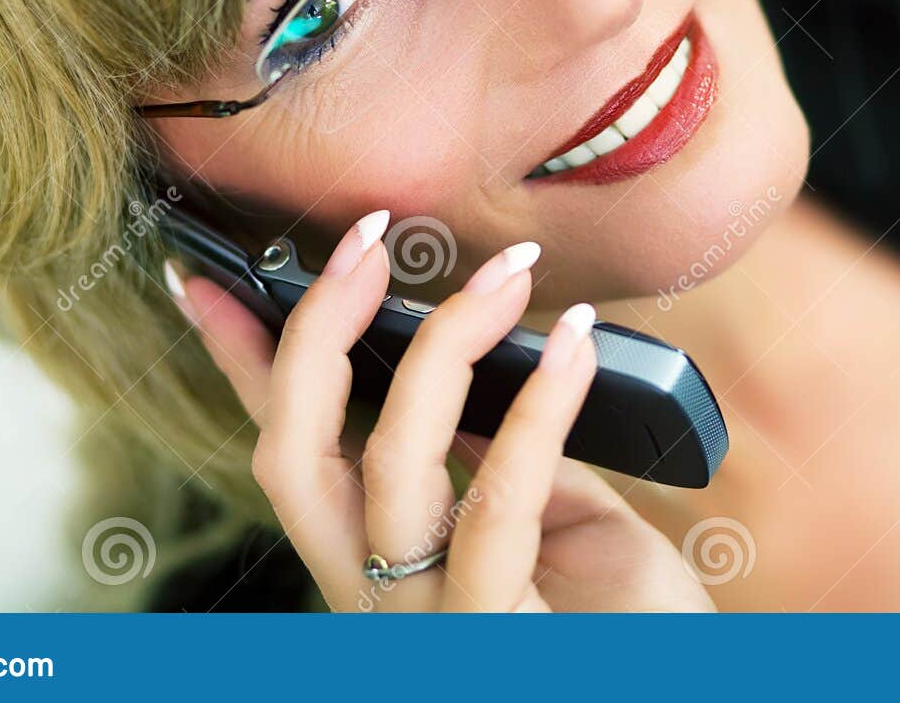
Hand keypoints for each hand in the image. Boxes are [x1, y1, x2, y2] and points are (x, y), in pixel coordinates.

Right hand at [167, 210, 714, 611]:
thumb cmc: (629, 622)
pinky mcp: (495, 632)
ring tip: (508, 272)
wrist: (688, 690)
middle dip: (318, 331)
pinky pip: (499, 501)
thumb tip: (468, 354)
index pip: (292, 448)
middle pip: (295, 455)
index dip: (243, 363)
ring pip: (389, 463)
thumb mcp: (552, 518)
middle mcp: (376, 596)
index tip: (210, 279)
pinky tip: (573, 339)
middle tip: (368, 241)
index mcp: (378, 560)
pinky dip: (540, 404)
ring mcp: (428, 620)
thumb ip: (496, 451)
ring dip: (445, 342)